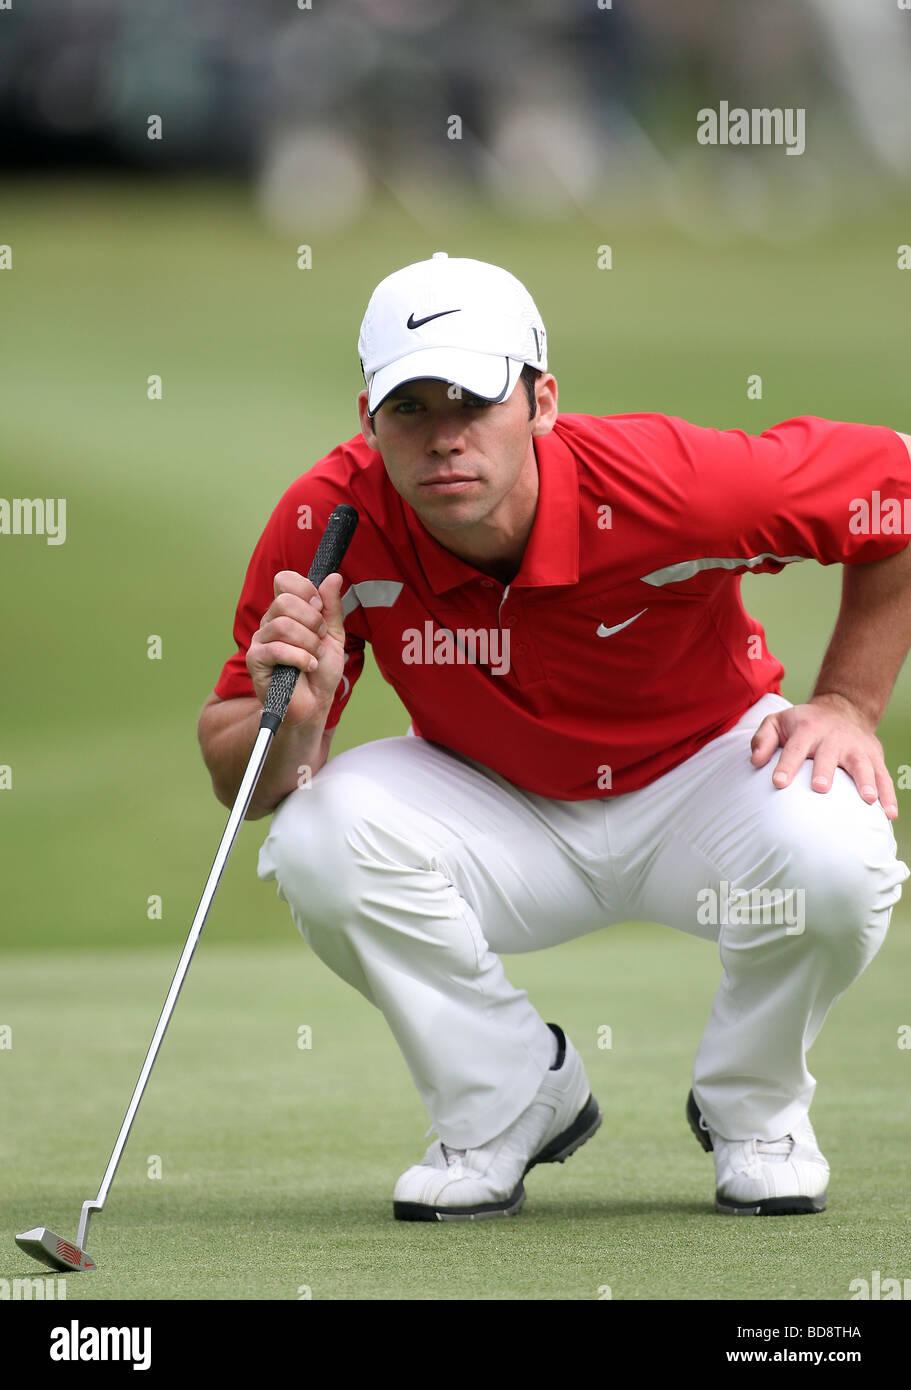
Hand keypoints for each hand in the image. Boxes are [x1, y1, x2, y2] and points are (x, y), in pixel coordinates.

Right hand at [247, 570, 345, 727]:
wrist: (314, 703)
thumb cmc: (321, 671)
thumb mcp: (334, 635)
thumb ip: (332, 607)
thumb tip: (334, 577)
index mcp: (286, 611)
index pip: (285, 580)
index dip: (306, 590)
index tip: (320, 609)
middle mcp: (270, 621)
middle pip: (285, 601)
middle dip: (312, 621)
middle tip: (319, 639)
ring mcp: (260, 640)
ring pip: (283, 625)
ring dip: (309, 643)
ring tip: (314, 656)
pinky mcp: (255, 660)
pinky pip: (277, 649)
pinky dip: (300, 658)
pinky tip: (308, 667)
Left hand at [749, 694, 897, 819]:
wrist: (842, 709)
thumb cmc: (803, 723)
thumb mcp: (778, 722)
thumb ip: (763, 739)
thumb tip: (756, 761)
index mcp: (808, 729)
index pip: (795, 748)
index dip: (786, 764)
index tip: (778, 782)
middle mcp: (833, 737)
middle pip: (829, 754)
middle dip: (825, 770)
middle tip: (820, 788)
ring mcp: (856, 747)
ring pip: (862, 764)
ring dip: (865, 781)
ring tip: (867, 800)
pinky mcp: (874, 757)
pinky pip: (883, 776)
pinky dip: (888, 795)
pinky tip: (889, 814)